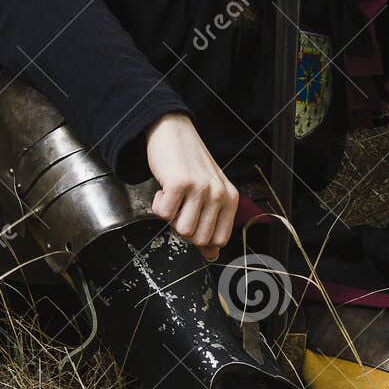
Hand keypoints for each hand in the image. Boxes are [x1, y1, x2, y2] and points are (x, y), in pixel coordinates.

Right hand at [145, 112, 238, 259]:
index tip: (192, 218)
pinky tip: (164, 187)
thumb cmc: (190, 165)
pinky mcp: (179, 183)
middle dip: (183, 227)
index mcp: (231, 199)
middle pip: (198, 239)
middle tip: (180, 205)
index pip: (219, 241)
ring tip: (173, 195)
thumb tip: (212, 256)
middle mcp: (219, 194)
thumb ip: (211, 225)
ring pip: (182, 230)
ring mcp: (200, 188)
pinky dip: (157, 204)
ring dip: (170, 216)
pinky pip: (163, 214)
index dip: (200, 237)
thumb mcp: (208, 194)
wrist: (173, 131)